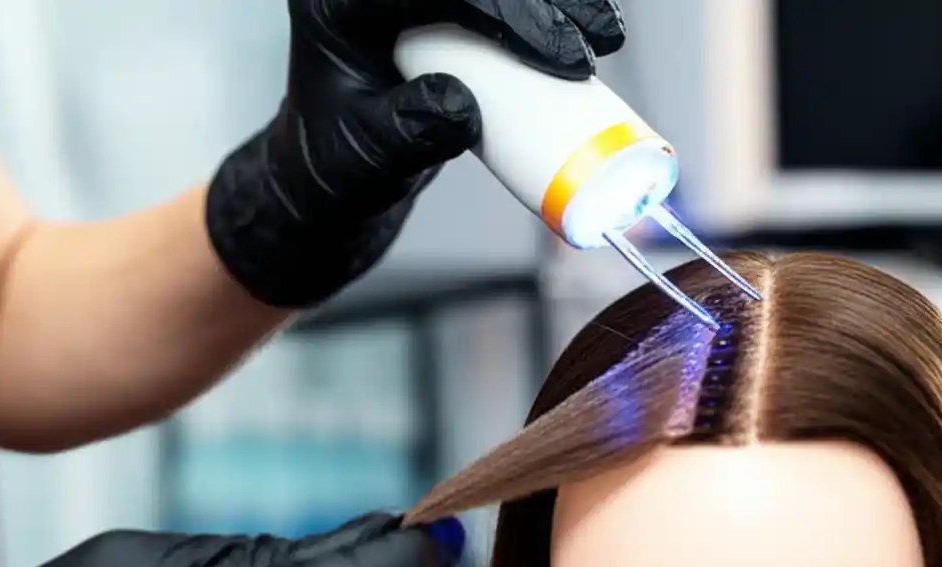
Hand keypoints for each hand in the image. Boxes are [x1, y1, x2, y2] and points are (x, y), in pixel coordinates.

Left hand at [207, 0, 626, 306]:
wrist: (335, 174)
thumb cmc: (339, 166)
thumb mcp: (368, 156)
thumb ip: (406, 131)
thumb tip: (460, 104)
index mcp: (340, 4)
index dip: (507, 10)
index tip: (562, 56)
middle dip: (544, 0)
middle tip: (599, 41)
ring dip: (557, 0)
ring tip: (606, 35)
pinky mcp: (442, 8)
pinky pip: (502, 1)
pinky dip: (548, 8)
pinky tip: (589, 24)